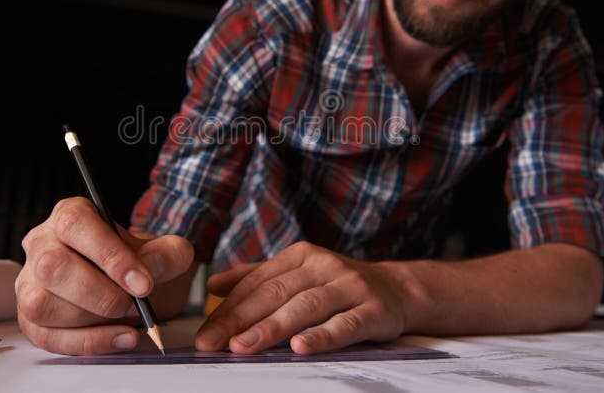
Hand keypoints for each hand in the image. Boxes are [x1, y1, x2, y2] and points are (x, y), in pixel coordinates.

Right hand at [15, 197, 193, 354]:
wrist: (131, 286)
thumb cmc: (137, 262)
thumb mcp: (161, 251)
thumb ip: (168, 254)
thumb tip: (151, 268)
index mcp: (69, 215)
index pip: (76, 224)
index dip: (109, 255)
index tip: (143, 283)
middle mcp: (42, 244)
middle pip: (52, 266)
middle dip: (98, 293)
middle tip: (134, 304)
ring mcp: (29, 283)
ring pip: (41, 304)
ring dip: (91, 319)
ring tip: (128, 318)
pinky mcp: (30, 319)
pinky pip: (47, 337)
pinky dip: (89, 343)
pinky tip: (121, 338)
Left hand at [195, 241, 407, 354]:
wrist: (398, 289)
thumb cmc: (338, 285)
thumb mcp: (299, 273)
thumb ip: (257, 277)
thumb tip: (214, 284)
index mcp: (301, 255)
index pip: (258, 282)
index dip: (228, 308)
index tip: (205, 333)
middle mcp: (324, 265)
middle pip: (276, 293)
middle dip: (241, 320)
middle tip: (213, 343)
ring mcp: (350, 286)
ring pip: (306, 306)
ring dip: (272, 327)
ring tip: (244, 346)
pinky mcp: (373, 310)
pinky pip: (345, 324)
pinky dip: (322, 336)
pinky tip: (300, 348)